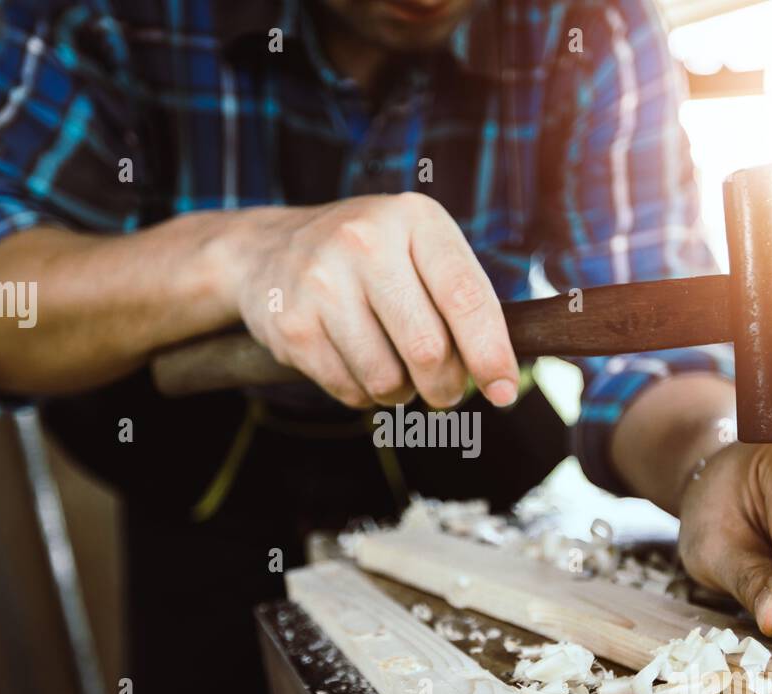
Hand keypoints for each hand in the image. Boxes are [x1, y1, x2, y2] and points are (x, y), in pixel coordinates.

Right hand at [229, 193, 518, 408]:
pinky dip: (364, 395)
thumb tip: (499, 376)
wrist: (268, 251)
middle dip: (446, 386)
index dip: (491, 354)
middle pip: (428, 349)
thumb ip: (462, 300)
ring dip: (401, 393)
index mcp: (414, 219)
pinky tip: (358, 366)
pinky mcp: (292, 325)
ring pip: (387, 380)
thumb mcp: (418, 250)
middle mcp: (365, 242)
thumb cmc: (370, 260)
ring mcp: (322, 282)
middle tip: (445, 391)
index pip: (466, 297)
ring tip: (394, 370)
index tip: (503, 391)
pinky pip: (350, 390)